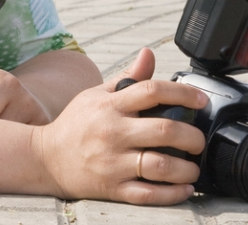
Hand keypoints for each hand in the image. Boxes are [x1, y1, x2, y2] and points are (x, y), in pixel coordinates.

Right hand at [32, 48, 207, 204]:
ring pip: (161, 166)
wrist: (46, 158)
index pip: (152, 91)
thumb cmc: (76, 124)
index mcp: (110, 106)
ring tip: (193, 168)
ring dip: (187, 169)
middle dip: (192, 137)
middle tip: (199, 141)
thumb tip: (149, 54)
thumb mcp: (96, 95)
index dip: (183, 93)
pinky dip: (172, 193)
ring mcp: (113, 162)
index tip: (201, 100)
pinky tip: (184, 188)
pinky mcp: (113, 187)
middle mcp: (113, 133)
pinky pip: (148, 193)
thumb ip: (127, 78)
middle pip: (164, 131)